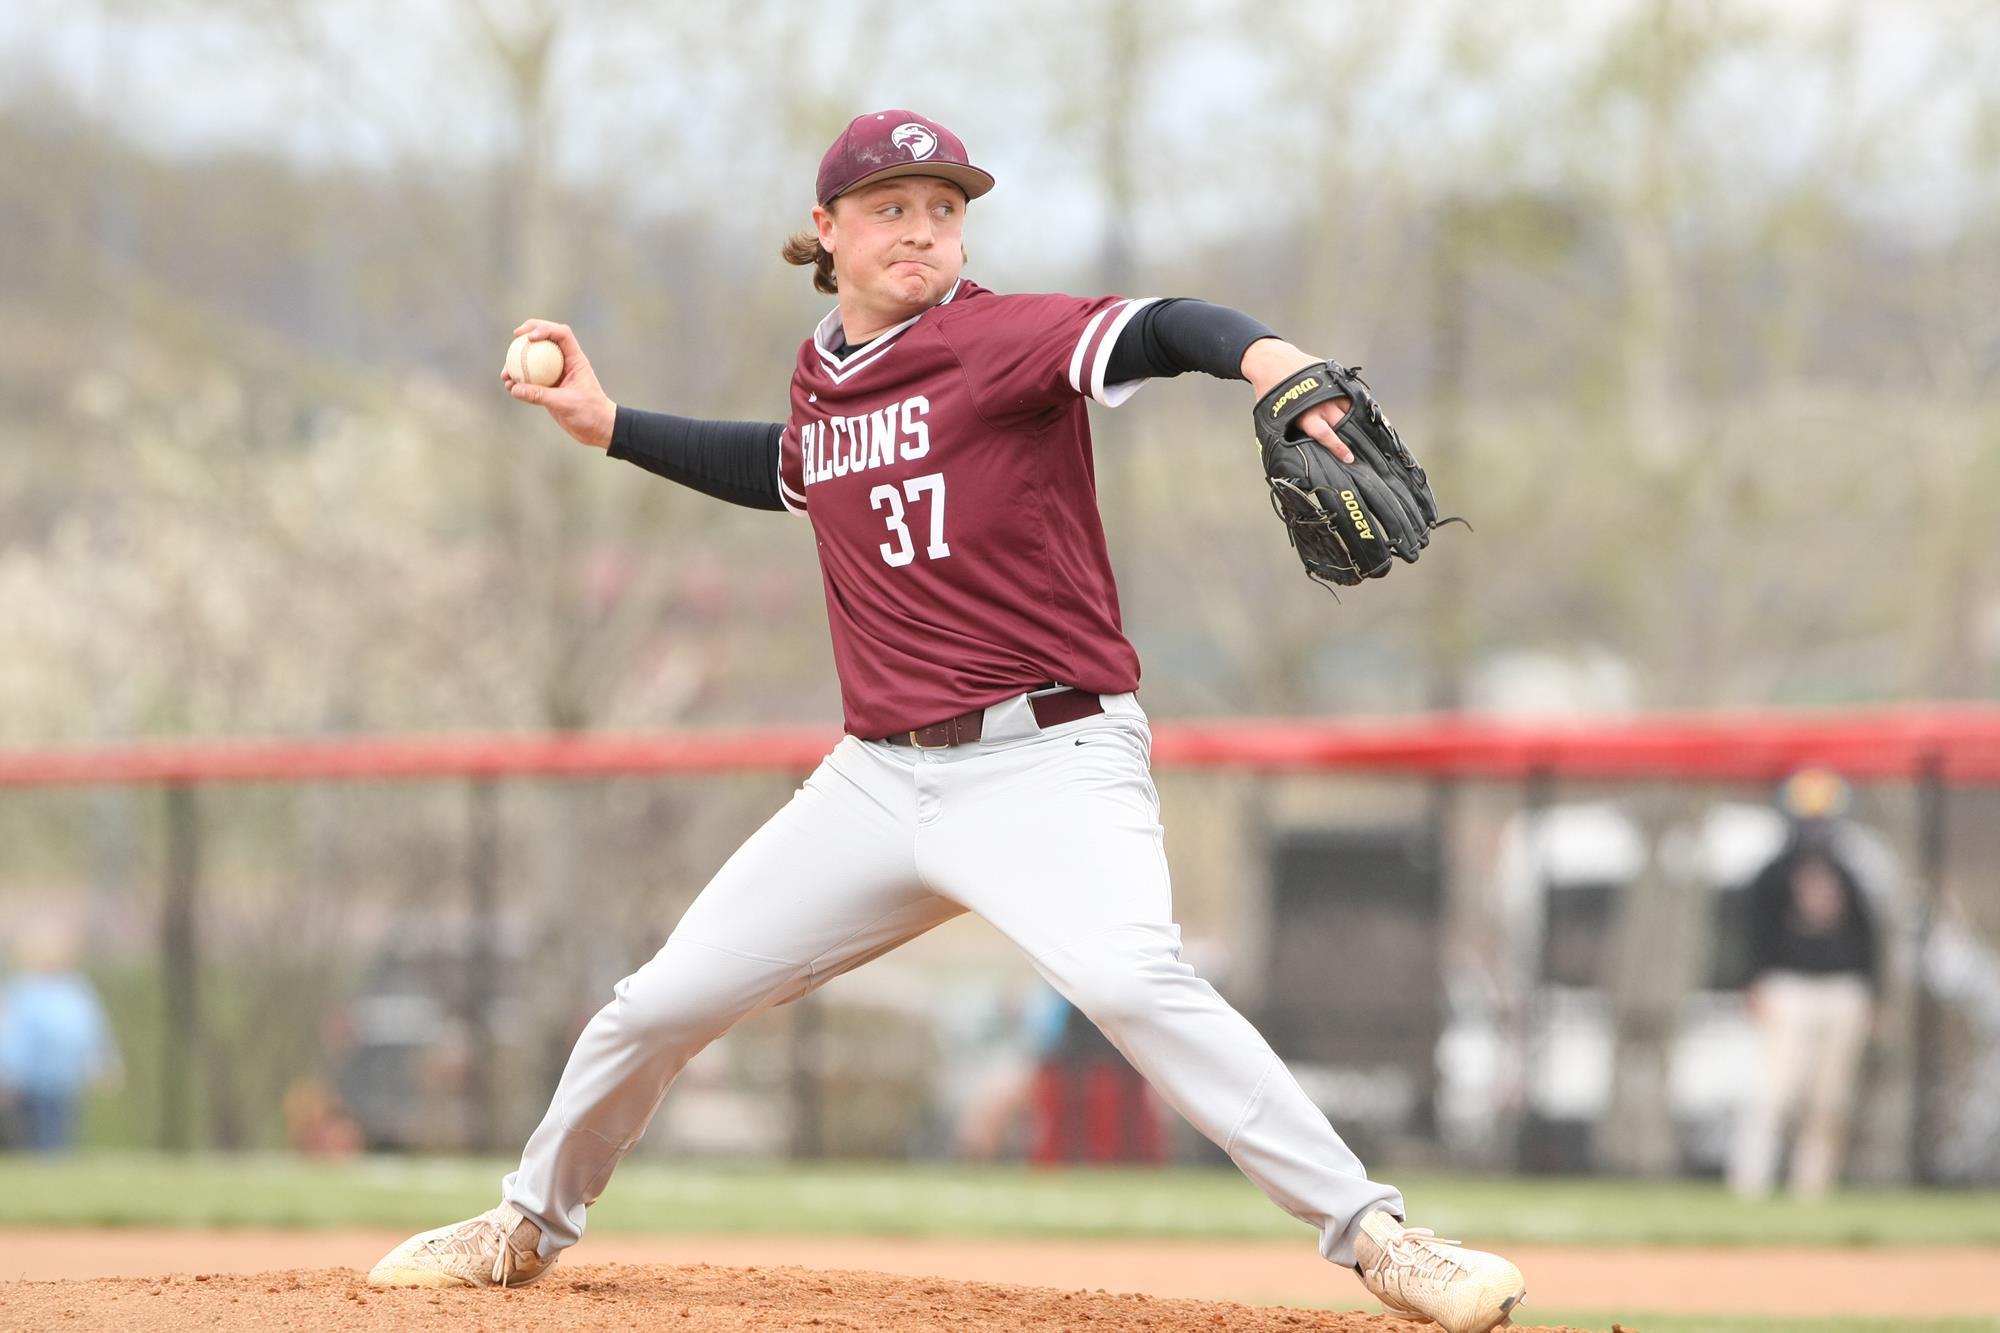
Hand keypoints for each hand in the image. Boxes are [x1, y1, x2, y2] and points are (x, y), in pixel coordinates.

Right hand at [502, 318, 616, 448]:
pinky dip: (520, 382)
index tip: (529, 337)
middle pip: (546, 339)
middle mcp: (565, 363)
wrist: (598, 429)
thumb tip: (514, 388)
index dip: (545, 328)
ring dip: (519, 362)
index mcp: (575, 360)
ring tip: (505, 374)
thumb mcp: (565, 403)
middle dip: (529, 333)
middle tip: (515, 337)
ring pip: (535, 360)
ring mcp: (556, 374)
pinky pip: (532, 380)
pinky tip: (510, 388)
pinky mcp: (550, 388)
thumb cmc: (590, 413)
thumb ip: (540, 395)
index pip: (562, 334)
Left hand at [1241, 337, 1353, 463]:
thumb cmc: (1270, 391)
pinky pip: (1348, 392)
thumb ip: (1283, 434)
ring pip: (1349, 407)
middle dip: (1352, 435)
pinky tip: (1358, 408)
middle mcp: (1320, 403)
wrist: (1271, 361)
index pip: (1326, 435)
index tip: (1349, 458)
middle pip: (1343, 422)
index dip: (1339, 448)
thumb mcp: (1272, 417)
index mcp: (1306, 416)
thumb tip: (1285, 454)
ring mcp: (1329, 388)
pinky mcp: (1332, 377)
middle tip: (1360, 445)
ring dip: (1355, 418)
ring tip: (1362, 428)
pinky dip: (1354, 401)